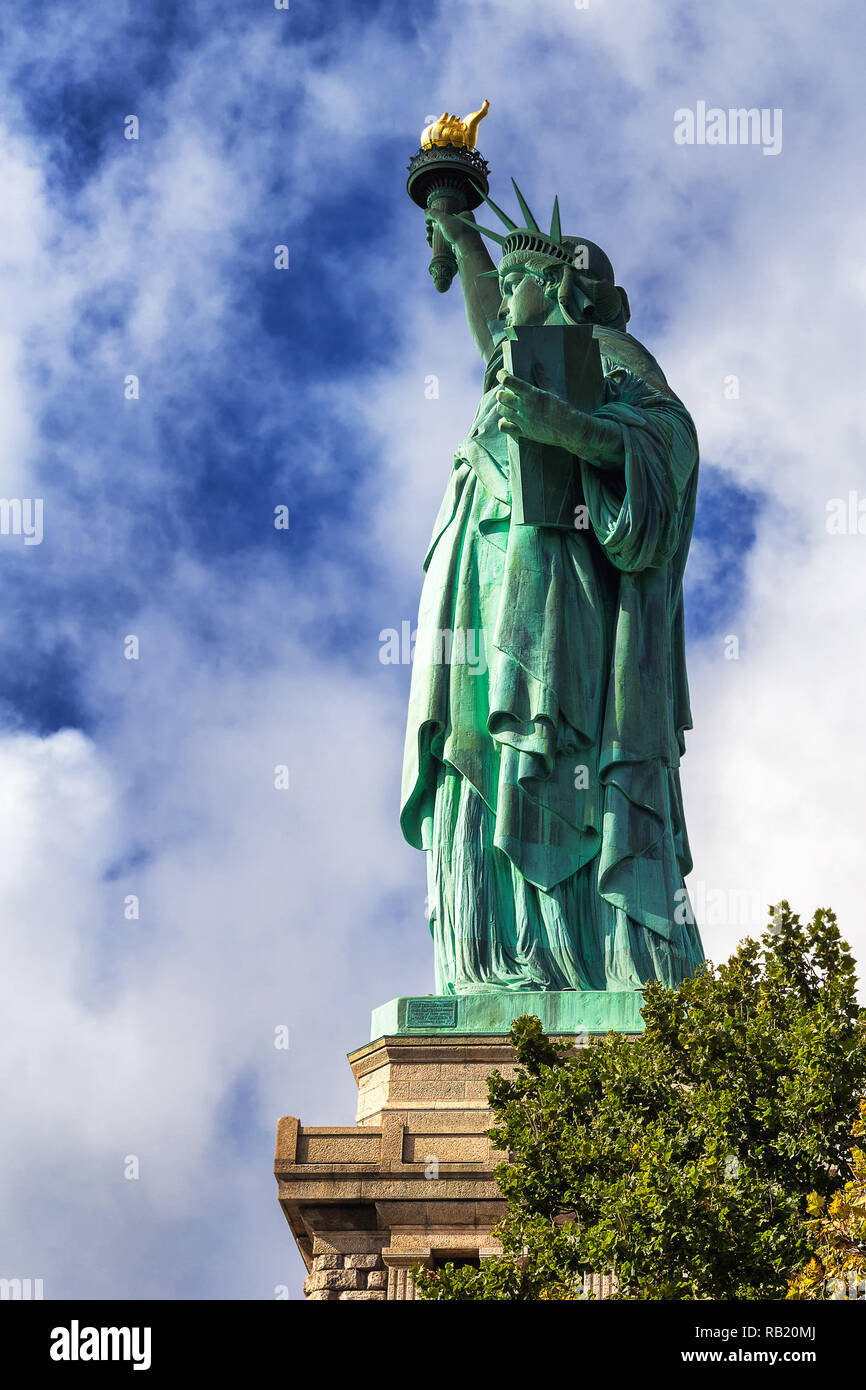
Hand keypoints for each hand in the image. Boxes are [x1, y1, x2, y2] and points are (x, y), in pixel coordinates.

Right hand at [425, 206, 480, 251]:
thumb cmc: (458, 231)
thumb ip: (434, 213)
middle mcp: (466, 225)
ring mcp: (463, 237)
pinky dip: (439, 243)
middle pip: (446, 225)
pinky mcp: (460, 246)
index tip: (428, 221)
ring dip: (434, 236)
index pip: (448, 215)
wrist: (468, 249)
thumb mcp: (444, 219)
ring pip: (446, 235)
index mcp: (465, 216)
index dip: (437, 218)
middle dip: (433, 228)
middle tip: (427, 229)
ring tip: (428, 238)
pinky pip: (448, 244)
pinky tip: (431, 243)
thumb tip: (426, 210)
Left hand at [495, 369, 624, 468]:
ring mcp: (523, 420)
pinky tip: (506, 420)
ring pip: (501, 410)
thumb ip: (543, 378)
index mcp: (532, 393)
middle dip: (502, 393)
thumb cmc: (563, 409)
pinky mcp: (524, 432)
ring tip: (508, 407)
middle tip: (506, 394)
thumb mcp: (553, 391)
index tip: (502, 374)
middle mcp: (525, 406)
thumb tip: (537, 365)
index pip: (509, 381)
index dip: (502, 375)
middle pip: (501, 396)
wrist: (571, 429)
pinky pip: (504, 427)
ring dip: (502, 407)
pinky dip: (502, 423)